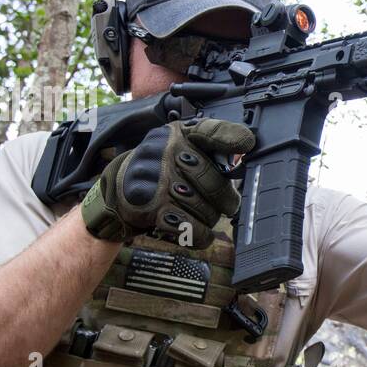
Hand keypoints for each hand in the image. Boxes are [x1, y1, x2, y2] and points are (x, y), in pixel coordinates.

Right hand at [80, 117, 254, 247]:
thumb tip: (244, 156)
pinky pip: (193, 228)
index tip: (247, 145)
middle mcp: (169, 152)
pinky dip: (200, 235)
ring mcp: (161, 180)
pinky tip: (198, 231)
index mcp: (180, 134)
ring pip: (208, 209)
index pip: (210, 131)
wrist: (119, 191)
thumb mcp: (180, 146)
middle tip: (226, 204)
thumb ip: (211, 148)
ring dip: (209, 217)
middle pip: (217, 181)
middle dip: (226, 199)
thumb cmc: (161, 169)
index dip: (230, 137)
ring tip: (200, 212)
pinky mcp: (155, 208)